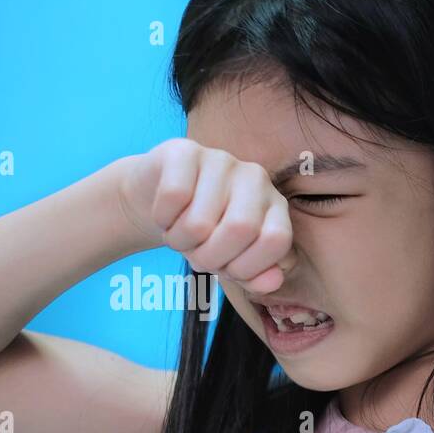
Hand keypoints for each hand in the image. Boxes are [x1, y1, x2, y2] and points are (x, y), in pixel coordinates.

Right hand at [116, 138, 292, 292]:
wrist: (158, 198)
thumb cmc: (204, 234)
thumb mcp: (232, 261)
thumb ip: (256, 276)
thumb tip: (273, 282)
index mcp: (276, 206)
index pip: (276, 240)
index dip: (248, 266)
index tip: (228, 271)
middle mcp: (256, 178)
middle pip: (240, 229)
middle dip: (210, 257)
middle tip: (196, 258)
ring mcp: (222, 160)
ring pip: (200, 221)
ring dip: (180, 241)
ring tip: (179, 236)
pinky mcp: (186, 150)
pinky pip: (173, 196)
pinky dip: (162, 218)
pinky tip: (164, 215)